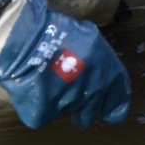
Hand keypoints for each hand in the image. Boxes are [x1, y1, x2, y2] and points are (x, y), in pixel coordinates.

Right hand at [0, 0, 129, 128]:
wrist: (25, 40)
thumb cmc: (56, 31)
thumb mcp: (89, 37)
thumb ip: (98, 59)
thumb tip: (100, 70)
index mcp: (107, 72)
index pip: (119, 98)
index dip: (115, 107)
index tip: (111, 114)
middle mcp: (93, 93)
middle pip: (91, 113)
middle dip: (83, 107)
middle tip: (68, 91)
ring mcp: (68, 106)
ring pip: (68, 113)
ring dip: (62, 104)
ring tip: (49, 85)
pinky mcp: (44, 114)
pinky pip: (43, 114)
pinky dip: (38, 104)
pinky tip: (32, 86)